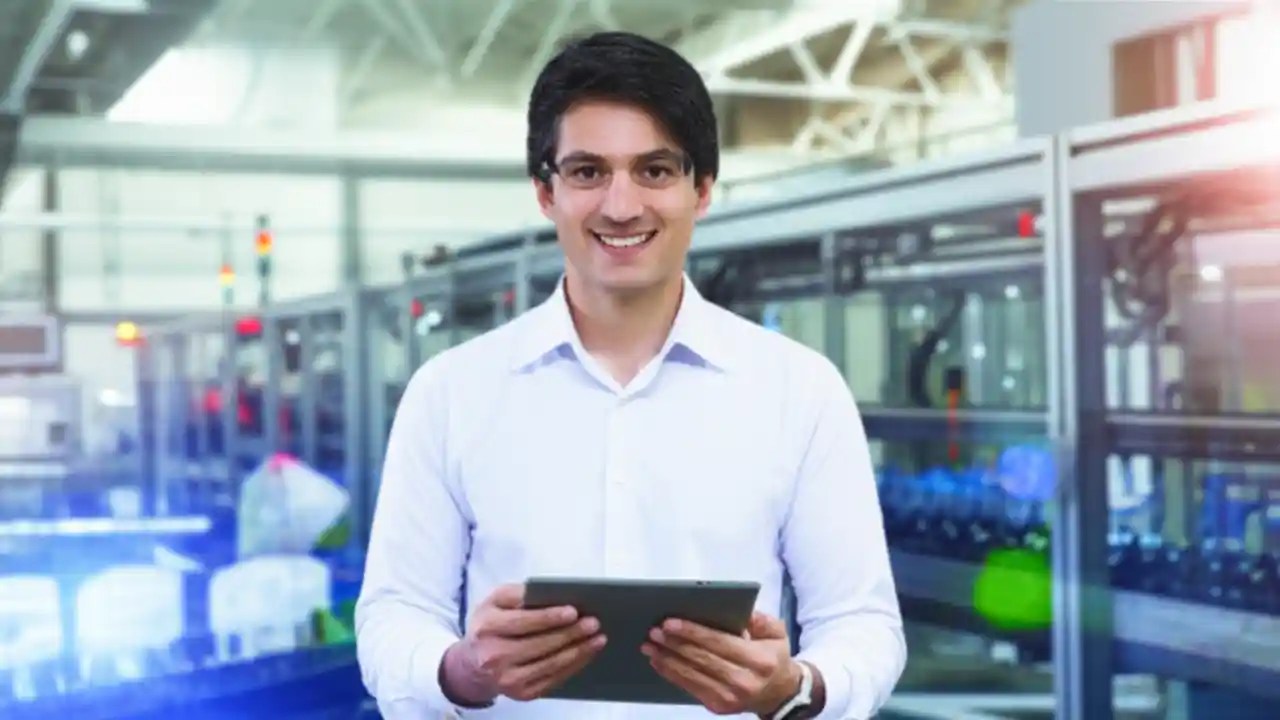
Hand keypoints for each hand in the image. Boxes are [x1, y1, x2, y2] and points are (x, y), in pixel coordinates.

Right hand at [442, 583, 605, 703]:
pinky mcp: (521, 694)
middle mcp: (494, 657)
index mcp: (487, 627)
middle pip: (540, 645)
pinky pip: (553, 679)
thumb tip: (547, 592)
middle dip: (570, 634)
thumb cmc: (489, 626)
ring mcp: (508, 679)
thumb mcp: (493, 601)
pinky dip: (573, 666)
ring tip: (598, 638)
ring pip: (550, 665)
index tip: (572, 611)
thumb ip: (516, 593)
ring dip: (578, 651)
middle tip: (593, 623)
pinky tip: (587, 653)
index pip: (522, 623)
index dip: (549, 618)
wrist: (472, 665)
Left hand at [642, 610, 801, 715]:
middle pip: (701, 658)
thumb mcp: (776, 632)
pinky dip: (671, 673)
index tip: (670, 622)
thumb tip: (733, 610)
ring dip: (667, 659)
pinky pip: (689, 688)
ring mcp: (730, 697)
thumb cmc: (774, 656)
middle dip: (675, 644)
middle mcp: (744, 681)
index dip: (693, 632)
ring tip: (649, 645)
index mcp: (759, 660)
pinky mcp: (718, 706)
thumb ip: (758, 619)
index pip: (720, 643)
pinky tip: (659, 662)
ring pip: (691, 675)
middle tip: (654, 631)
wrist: (780, 694)